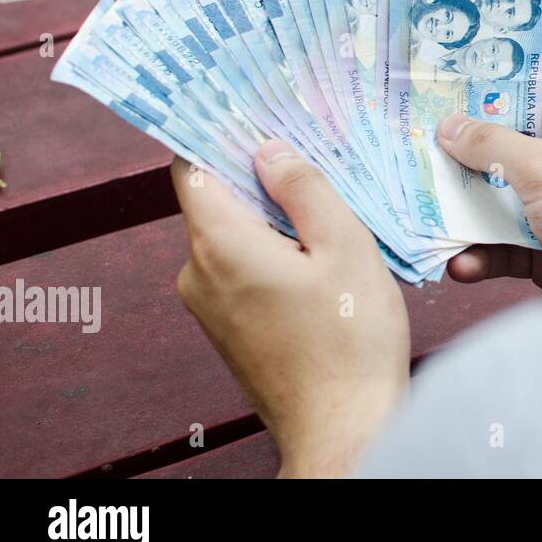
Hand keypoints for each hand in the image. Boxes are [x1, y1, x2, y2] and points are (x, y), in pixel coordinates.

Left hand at [171, 142, 409, 477]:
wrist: (343, 427)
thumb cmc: (350, 340)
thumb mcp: (344, 245)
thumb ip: (304, 189)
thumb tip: (270, 150)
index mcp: (220, 245)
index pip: (191, 167)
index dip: (219, 135)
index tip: (253, 113)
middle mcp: (199, 273)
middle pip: (216, 199)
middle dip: (260, 178)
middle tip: (314, 161)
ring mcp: (208, 306)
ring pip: (233, 236)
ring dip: (273, 220)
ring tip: (329, 218)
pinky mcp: (228, 328)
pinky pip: (241, 270)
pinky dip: (272, 254)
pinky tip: (319, 262)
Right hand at [437, 85, 541, 299]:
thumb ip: (492, 144)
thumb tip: (449, 125)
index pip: (515, 98)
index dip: (471, 99)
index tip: (420, 101)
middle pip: (494, 154)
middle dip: (453, 165)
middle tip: (403, 166)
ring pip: (491, 204)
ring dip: (460, 216)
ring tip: (423, 223)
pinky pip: (500, 246)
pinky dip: (479, 255)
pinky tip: (461, 264)